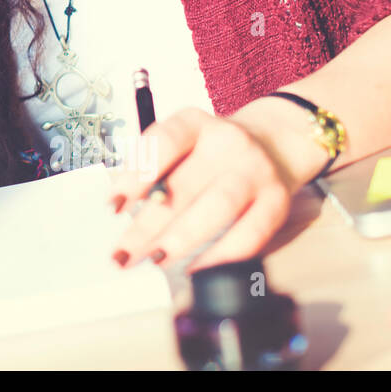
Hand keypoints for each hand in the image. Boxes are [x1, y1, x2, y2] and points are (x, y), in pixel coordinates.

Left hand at [105, 98, 328, 271]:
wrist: (274, 142)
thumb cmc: (211, 151)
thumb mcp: (182, 145)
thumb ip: (155, 170)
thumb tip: (123, 210)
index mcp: (194, 123)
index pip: (164, 142)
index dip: (137, 174)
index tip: (113, 206)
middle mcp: (228, 142)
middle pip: (184, 185)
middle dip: (148, 225)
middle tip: (123, 254)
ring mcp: (256, 170)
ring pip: (218, 207)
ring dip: (182, 238)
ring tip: (156, 260)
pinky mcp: (278, 200)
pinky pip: (251, 233)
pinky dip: (221, 255)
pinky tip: (195, 268)